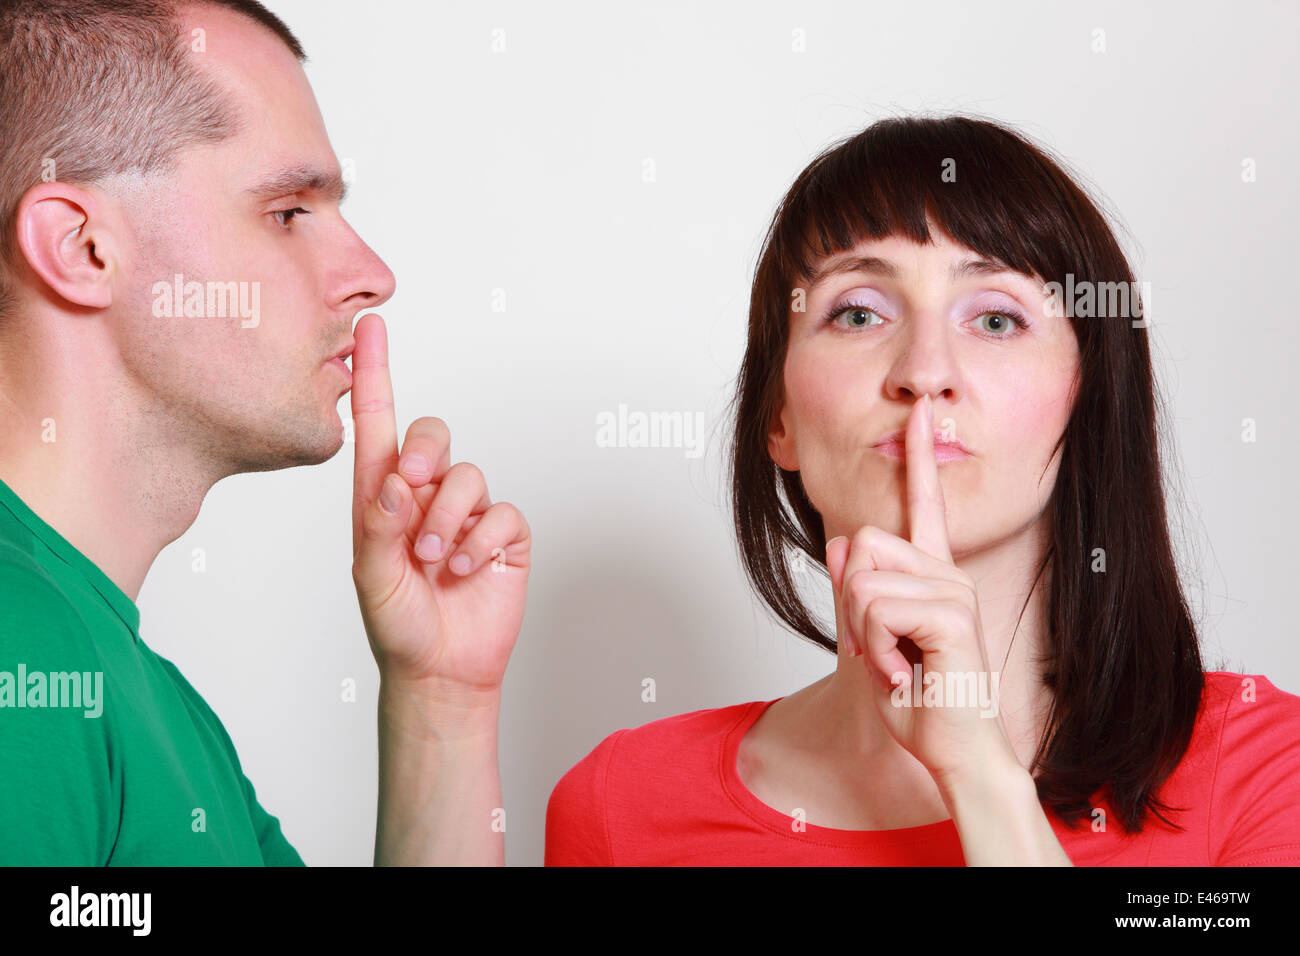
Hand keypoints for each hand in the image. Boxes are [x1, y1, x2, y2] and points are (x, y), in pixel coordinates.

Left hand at [349, 314, 529, 694]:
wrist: (442, 670)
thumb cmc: (398, 625)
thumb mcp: (373, 578)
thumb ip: (381, 526)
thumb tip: (396, 481)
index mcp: (382, 497)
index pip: (379, 425)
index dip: (375, 374)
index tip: (371, 325)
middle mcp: (426, 497)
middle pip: (431, 435)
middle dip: (424, 452)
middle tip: (413, 488)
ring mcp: (467, 514)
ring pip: (468, 475)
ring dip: (448, 517)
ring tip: (434, 558)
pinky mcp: (503, 535)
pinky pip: (501, 512)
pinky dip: (480, 540)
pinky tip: (465, 568)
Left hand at [826, 394, 1017, 784]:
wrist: (954, 751)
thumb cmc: (920, 704)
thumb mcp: (870, 642)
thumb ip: (854, 593)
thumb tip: (839, 545)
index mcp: (932, 575)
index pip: (924, 504)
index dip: (918, 457)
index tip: (919, 412)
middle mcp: (947, 573)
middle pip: (861, 543)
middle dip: (851, 601)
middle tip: (879, 648)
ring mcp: (953, 592)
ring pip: (863, 580)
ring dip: (863, 632)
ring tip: (896, 663)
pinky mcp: (952, 616)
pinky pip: (878, 608)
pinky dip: (877, 648)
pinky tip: (904, 673)